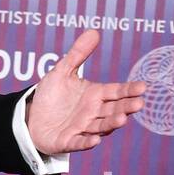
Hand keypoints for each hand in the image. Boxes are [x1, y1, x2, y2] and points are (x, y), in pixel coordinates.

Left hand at [27, 28, 146, 155]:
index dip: (129, 90)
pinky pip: (79, 142)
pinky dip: (87, 142)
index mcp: (95, 95)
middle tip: (138, 104)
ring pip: (100, 126)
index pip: (116, 92)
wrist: (31, 118)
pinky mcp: (68, 141)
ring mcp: (82, 128)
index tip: (142, 87)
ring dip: (111, 124)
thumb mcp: (61, 72)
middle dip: (125, 107)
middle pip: (113, 110)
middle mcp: (92, 112)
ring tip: (121, 119)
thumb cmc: (51, 96)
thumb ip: (77, 54)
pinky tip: (94, 140)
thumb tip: (93, 32)